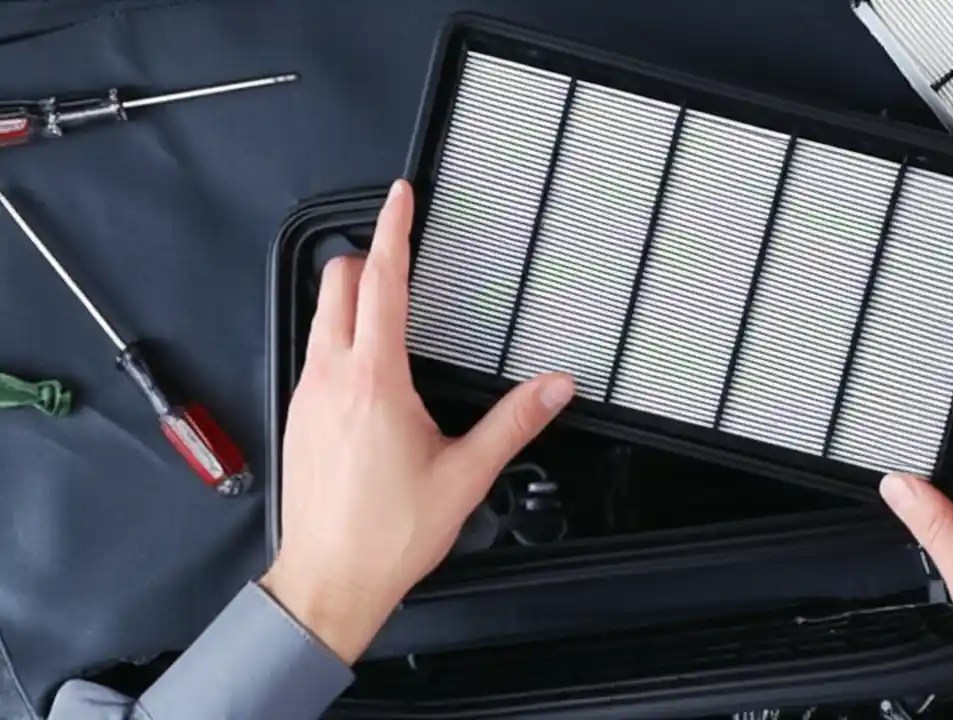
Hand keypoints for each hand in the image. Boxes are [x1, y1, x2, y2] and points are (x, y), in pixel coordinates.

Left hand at [261, 180, 574, 663]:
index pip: (380, 282)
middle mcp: (331, 379)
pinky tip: (370, 364)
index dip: (392, 231)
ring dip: (351, 295)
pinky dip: (341, 334)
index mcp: (374, 381)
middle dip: (367, 255)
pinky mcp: (299, 417)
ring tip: (389, 300)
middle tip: (400, 249)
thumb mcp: (466, 475)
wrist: (327, 582)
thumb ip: (515, 423)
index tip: (400, 197)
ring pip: (321, 316)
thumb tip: (556, 387)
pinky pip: (316, 352)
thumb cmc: (387, 535)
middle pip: (336, 283)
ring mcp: (308, 396)